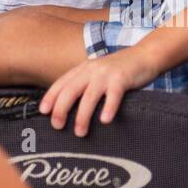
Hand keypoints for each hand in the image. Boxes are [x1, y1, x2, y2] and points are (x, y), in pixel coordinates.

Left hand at [38, 47, 159, 134]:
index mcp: (83, 69)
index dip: (51, 96)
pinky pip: (114, 94)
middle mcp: (91, 70)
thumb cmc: (119, 70)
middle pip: (71, 90)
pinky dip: (109, 107)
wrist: (144, 55)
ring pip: (90, 96)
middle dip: (61, 108)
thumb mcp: (97, 74)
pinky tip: (105, 121)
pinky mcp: (122, 78)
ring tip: (79, 132)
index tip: (43, 111)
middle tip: (57, 126)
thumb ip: (85, 85)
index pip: (62, 83)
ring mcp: (106, 74)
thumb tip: (69, 108)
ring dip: (83, 115)